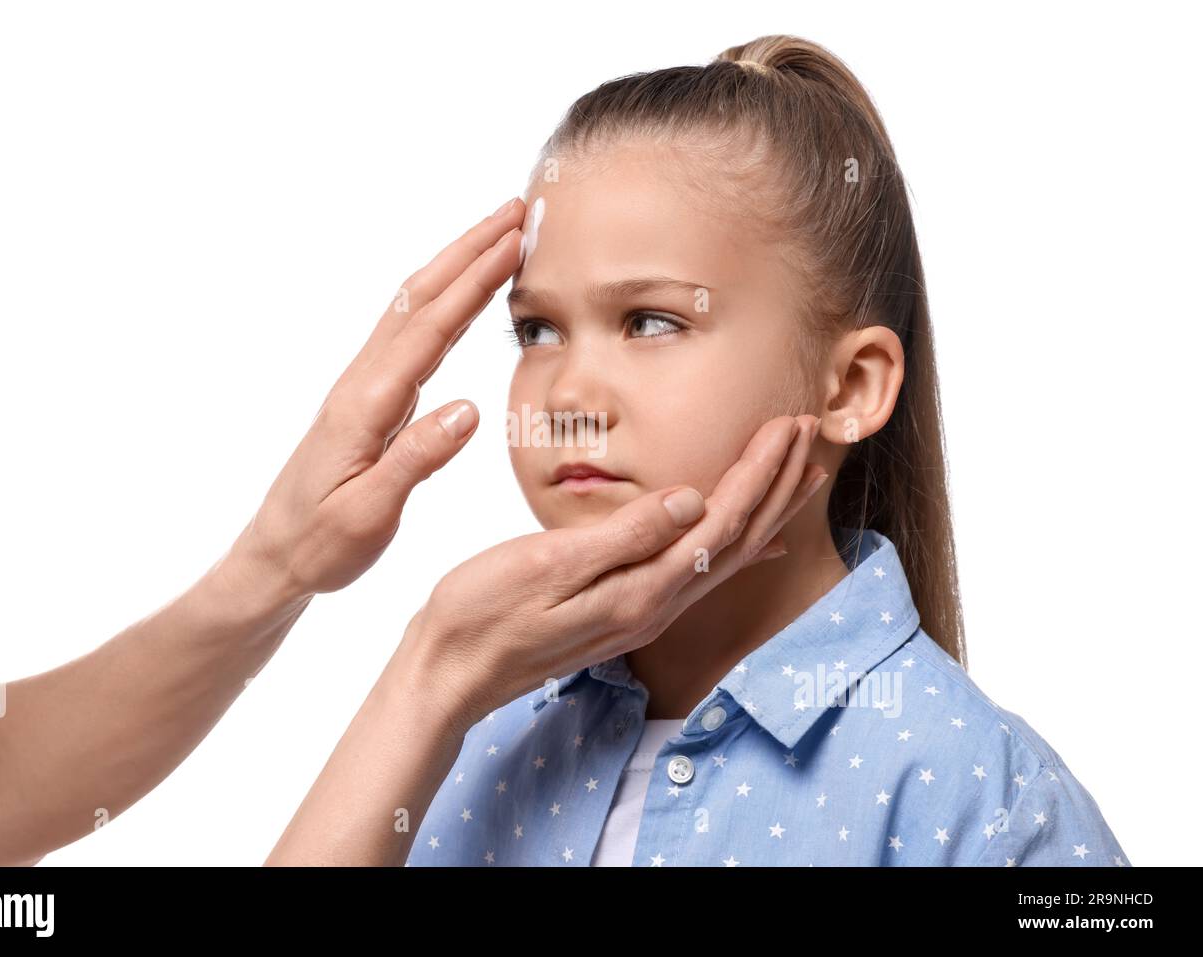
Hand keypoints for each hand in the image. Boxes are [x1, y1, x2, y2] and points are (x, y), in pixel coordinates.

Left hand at [224, 198, 527, 603]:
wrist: (274, 556)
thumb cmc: (320, 544)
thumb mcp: (368, 514)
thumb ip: (416, 459)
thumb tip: (467, 408)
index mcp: (367, 405)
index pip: (430, 328)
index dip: (475, 280)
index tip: (514, 240)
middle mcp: (364, 383)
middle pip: (421, 297)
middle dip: (470, 248)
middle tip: (516, 210)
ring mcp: (365, 387)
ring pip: (414, 308)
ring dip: (456, 265)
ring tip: (498, 236)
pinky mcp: (371, 400)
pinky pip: (412, 334)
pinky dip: (443, 301)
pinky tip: (461, 296)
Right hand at [402, 414, 826, 734]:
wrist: (450, 672)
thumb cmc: (484, 612)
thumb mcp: (548, 564)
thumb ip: (624, 534)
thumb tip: (693, 499)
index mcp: (641, 590)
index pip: (720, 523)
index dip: (758, 473)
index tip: (787, 425)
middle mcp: (655, 607)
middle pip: (737, 539)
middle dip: (775, 482)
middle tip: (807, 430)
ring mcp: (643, 613)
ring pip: (726, 556)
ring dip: (764, 509)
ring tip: (799, 474)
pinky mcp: (626, 612)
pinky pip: (701, 574)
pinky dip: (736, 548)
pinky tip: (754, 543)